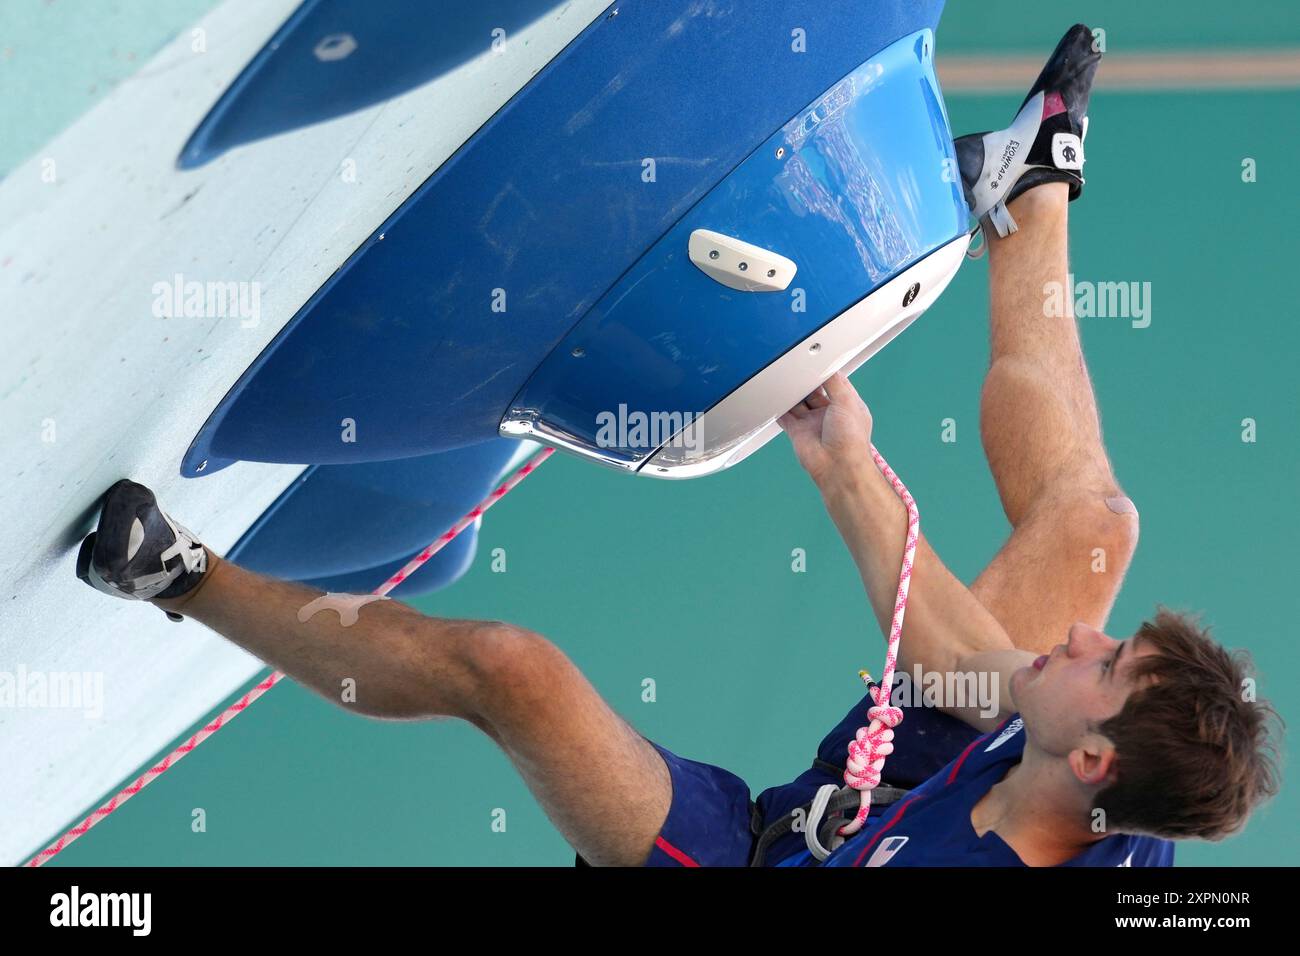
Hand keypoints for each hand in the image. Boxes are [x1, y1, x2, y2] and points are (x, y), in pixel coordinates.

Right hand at [777, 372, 873, 486]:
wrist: (837, 467)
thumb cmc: (851, 440)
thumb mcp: (847, 401)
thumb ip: (835, 382)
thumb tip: (826, 367)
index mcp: (846, 405)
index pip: (834, 382)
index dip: (825, 371)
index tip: (816, 359)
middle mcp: (829, 413)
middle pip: (813, 390)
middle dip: (806, 380)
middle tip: (796, 367)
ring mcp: (813, 423)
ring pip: (798, 402)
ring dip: (792, 392)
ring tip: (784, 378)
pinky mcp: (798, 432)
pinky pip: (785, 416)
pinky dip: (779, 408)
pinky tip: (774, 397)